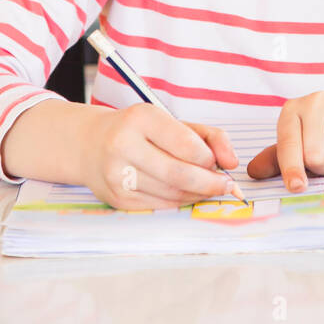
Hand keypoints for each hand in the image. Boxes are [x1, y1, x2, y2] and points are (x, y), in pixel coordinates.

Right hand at [81, 103, 239, 210]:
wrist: (91, 144)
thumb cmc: (140, 131)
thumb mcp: (173, 122)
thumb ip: (210, 136)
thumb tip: (232, 163)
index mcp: (141, 118)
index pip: (186, 144)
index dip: (209, 158)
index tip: (218, 162)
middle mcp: (123, 145)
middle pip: (179, 175)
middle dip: (210, 183)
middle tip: (225, 186)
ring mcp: (116, 174)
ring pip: (171, 194)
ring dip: (196, 195)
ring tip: (206, 188)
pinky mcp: (116, 198)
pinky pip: (158, 205)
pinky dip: (179, 202)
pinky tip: (185, 194)